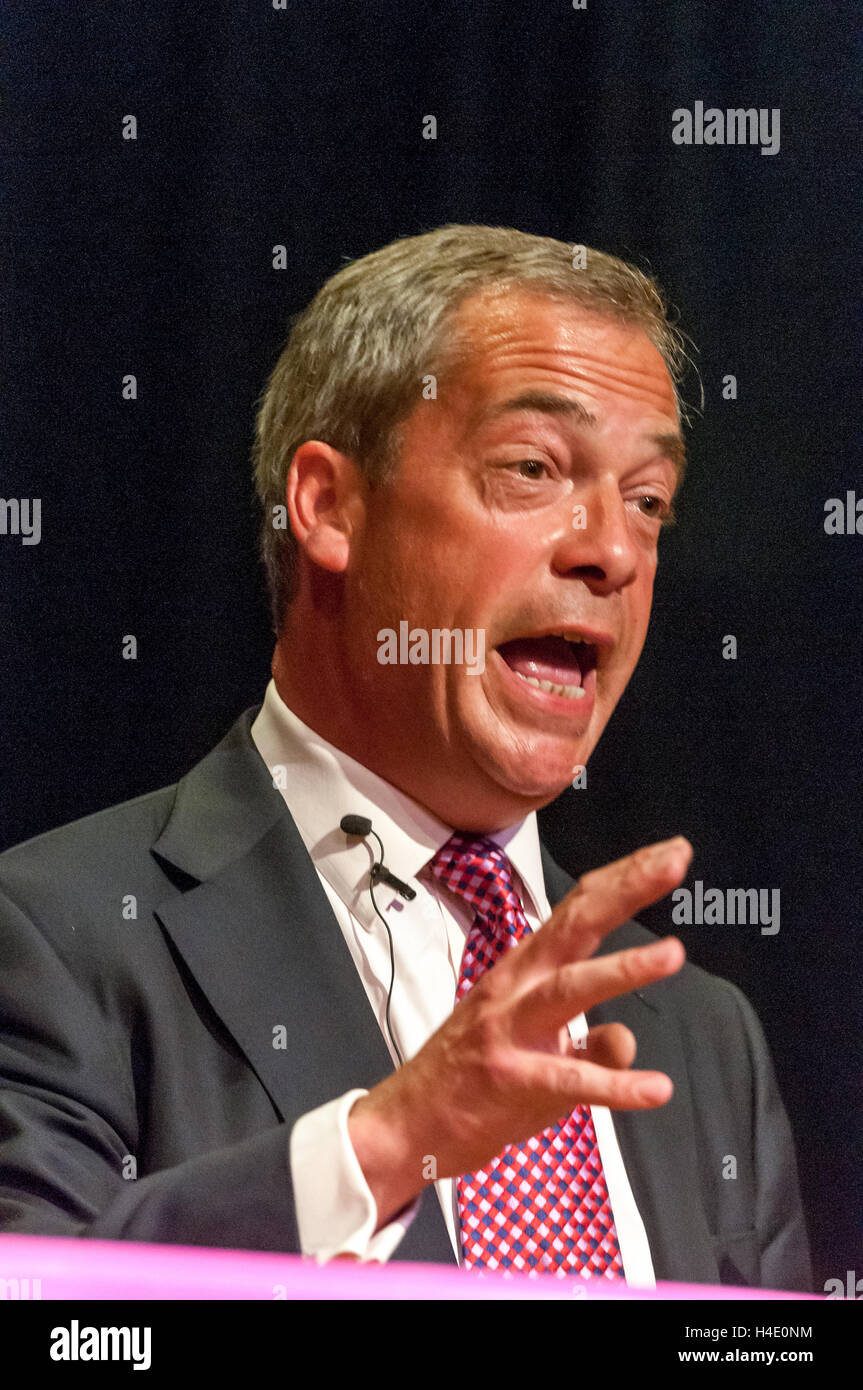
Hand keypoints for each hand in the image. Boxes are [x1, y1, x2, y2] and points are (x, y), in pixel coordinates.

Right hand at [348, 835, 691, 1227]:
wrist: (410, 1123)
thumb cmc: (473, 1076)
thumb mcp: (537, 1049)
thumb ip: (588, 1041)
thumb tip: (623, 1039)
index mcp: (524, 968)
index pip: (578, 909)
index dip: (624, 878)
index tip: (671, 853)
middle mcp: (517, 987)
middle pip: (577, 926)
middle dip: (627, 890)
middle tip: (676, 860)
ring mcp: (511, 1031)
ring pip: (570, 989)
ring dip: (622, 969)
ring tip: (673, 953)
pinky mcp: (512, 1080)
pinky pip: (571, 1079)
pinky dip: (615, 1085)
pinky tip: (656, 1089)